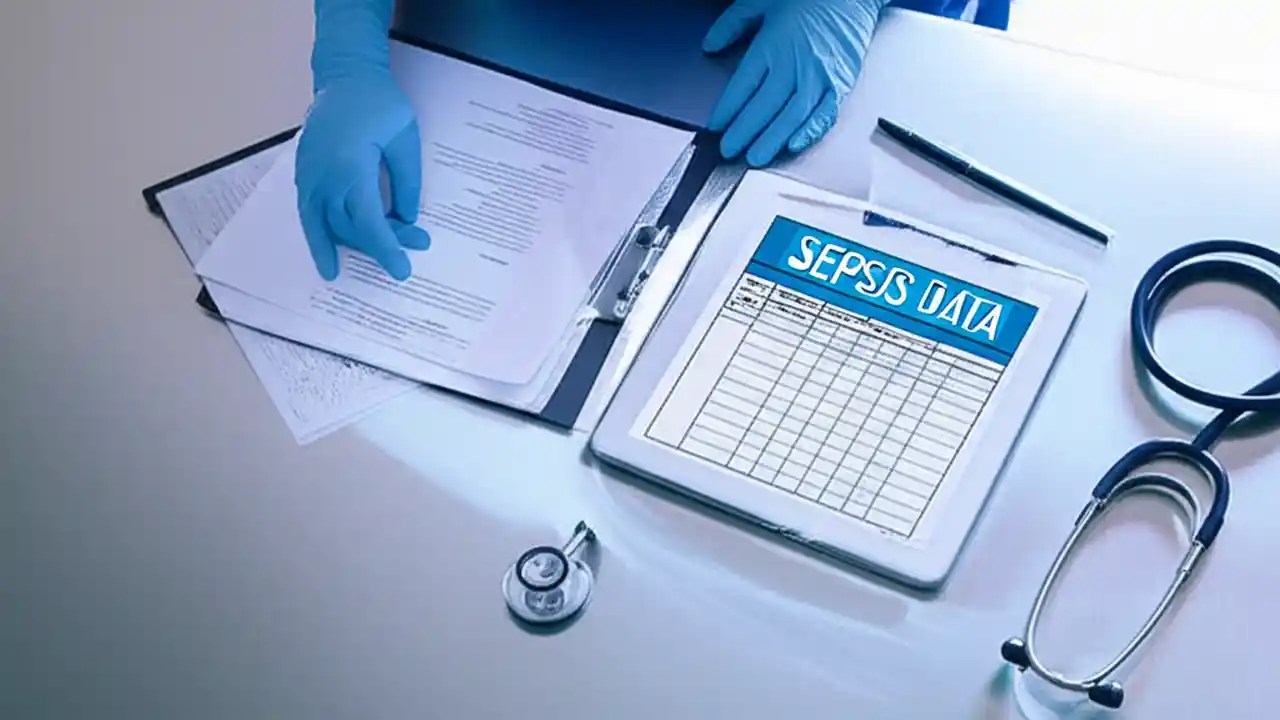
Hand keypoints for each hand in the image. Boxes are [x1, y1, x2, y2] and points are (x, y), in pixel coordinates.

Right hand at [295, 74, 429, 280]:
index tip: (402, 270)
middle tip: (417, 241)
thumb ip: (406, 184)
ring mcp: (309, 176)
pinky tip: (329, 261)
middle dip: (382, 243)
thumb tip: (406, 220)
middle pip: (350, 227)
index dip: (386, 249)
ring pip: (327, 226)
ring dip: (352, 247)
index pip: (369, 222)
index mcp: (351, 166)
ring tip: (377, 263)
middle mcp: (323, 176)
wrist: (345, 76)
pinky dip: (319, 239)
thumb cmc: (379, 102)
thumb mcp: (405, 140)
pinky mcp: (304, 175)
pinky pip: (310, 215)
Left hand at [703, 0, 884, 166]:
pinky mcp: (841, 84)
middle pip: (764, 107)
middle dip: (744, 132)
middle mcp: (795, 64)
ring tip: (756, 157)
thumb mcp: (761, 0)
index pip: (743, 85)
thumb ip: (731, 23)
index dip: (727, 109)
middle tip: (730, 150)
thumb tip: (709, 45)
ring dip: (772, 140)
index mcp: (772, 45)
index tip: (716, 126)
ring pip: (792, 117)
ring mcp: (820, 77)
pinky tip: (795, 144)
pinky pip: (824, 114)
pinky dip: (810, 132)